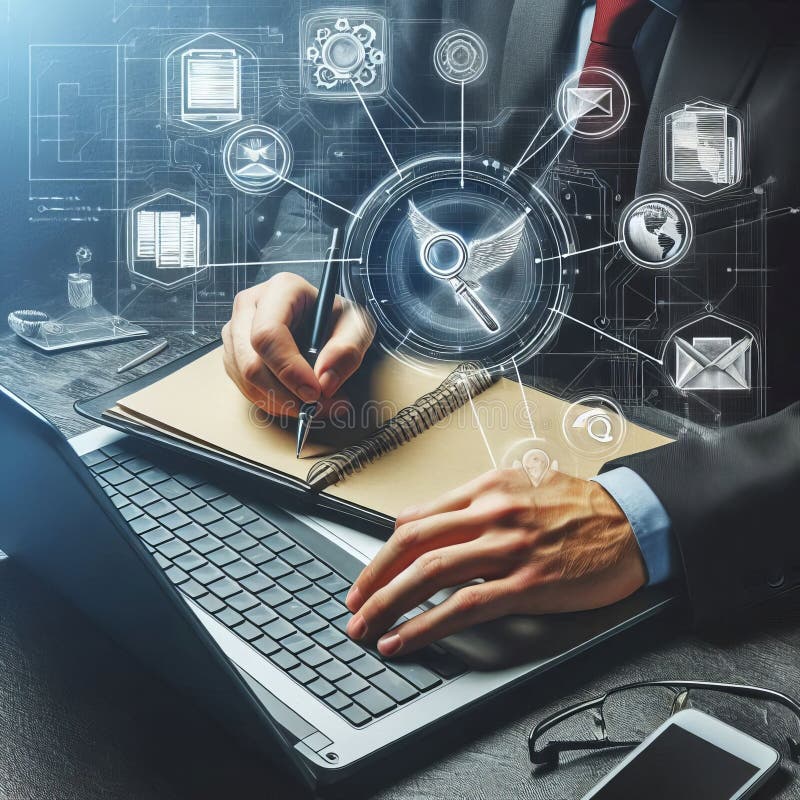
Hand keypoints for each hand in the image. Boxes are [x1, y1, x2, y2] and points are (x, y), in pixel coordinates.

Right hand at [222, 273, 374, 416]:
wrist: (324, 322)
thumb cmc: (337, 319)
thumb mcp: (357, 328)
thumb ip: (348, 351)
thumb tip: (324, 380)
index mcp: (281, 289)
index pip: (268, 334)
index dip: (289, 369)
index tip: (314, 392)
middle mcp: (251, 305)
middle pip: (251, 362)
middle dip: (285, 394)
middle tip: (317, 407)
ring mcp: (236, 329)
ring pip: (245, 380)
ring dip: (280, 402)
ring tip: (313, 405)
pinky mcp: (233, 353)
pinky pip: (244, 387)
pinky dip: (272, 402)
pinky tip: (295, 398)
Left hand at [344, 466, 645, 656]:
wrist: (633, 522)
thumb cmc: (578, 507)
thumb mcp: (519, 485)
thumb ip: (469, 502)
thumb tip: (420, 520)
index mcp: (486, 488)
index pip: (417, 519)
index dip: (383, 550)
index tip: (367, 573)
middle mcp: (491, 513)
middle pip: (413, 544)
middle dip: (373, 577)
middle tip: (353, 604)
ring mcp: (508, 549)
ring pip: (430, 572)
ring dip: (388, 602)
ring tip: (366, 625)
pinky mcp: (527, 584)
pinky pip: (465, 606)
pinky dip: (427, 625)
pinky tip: (405, 639)